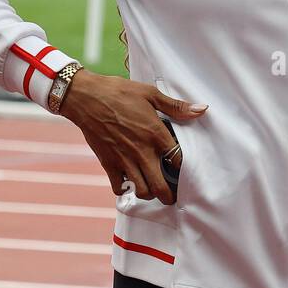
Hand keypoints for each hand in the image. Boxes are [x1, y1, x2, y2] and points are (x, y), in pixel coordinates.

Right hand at [60, 69, 207, 204]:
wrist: (86, 97)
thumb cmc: (119, 92)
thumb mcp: (151, 94)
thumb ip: (177, 106)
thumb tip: (201, 110)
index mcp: (155, 134)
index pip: (178, 161)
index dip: (185, 170)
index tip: (187, 171)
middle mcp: (141, 151)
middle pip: (160, 186)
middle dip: (169, 195)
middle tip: (173, 195)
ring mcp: (124, 160)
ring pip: (142, 191)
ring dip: (150, 194)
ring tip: (154, 189)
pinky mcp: (108, 163)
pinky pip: (118, 187)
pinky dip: (125, 190)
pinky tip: (130, 182)